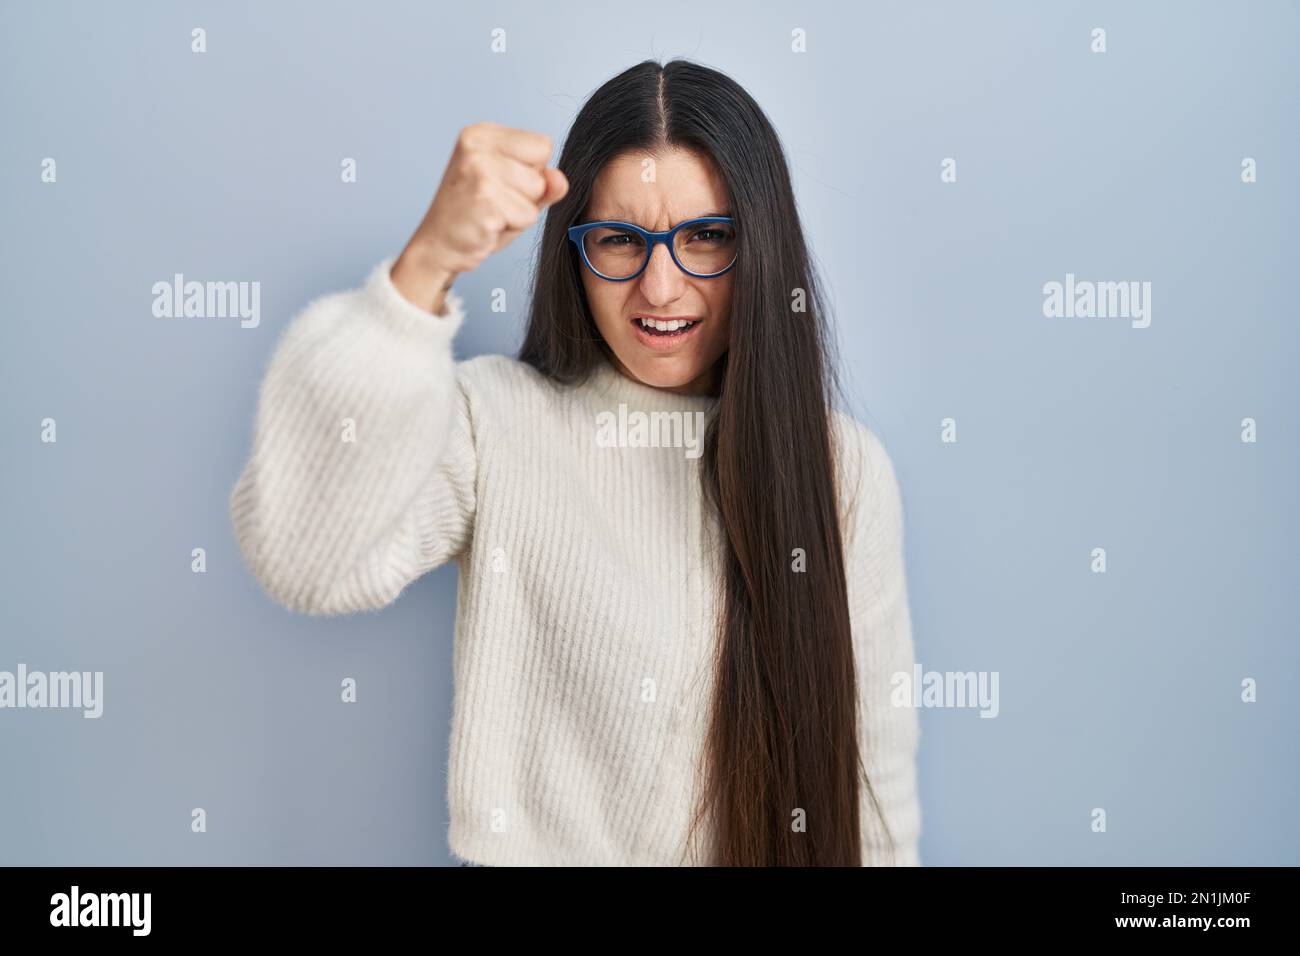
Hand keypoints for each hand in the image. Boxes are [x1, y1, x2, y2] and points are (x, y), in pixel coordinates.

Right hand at [390, 121, 569, 314]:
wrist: (438, 245)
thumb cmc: (475, 215)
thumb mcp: (513, 190)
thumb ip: (543, 182)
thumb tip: (559, 179)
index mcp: (482, 134)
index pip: (542, 145)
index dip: (531, 171)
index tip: (500, 183)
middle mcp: (478, 146)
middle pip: (542, 170)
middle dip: (527, 194)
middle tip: (494, 203)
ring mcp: (479, 172)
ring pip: (537, 193)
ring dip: (521, 212)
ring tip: (492, 214)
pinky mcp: (484, 200)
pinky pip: (527, 216)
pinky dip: (513, 227)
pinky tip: (487, 224)